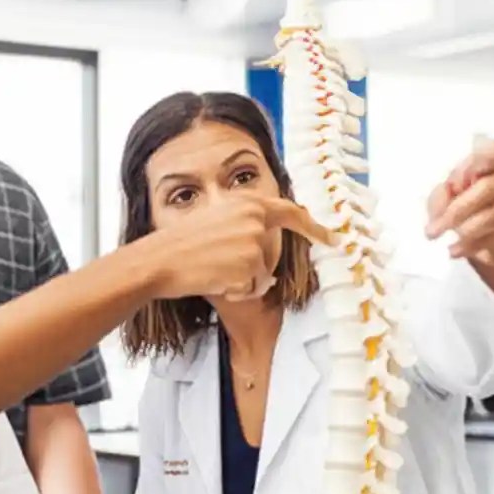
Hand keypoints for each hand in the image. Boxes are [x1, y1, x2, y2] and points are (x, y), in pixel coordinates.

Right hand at [144, 194, 331, 300]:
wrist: (159, 260)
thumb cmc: (179, 245)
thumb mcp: (215, 221)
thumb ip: (245, 226)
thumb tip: (269, 246)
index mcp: (247, 202)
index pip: (290, 212)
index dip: (314, 227)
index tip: (333, 238)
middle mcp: (256, 218)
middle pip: (273, 252)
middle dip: (256, 267)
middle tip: (219, 266)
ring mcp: (254, 241)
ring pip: (263, 273)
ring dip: (243, 281)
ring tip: (213, 271)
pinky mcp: (250, 264)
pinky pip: (254, 287)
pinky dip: (237, 291)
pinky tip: (214, 280)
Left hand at [425, 138, 493, 264]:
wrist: (481, 224)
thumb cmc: (459, 198)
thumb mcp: (443, 193)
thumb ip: (442, 191)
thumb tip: (449, 192)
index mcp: (493, 152)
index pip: (490, 151)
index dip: (474, 165)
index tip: (455, 182)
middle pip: (488, 188)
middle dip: (458, 212)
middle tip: (432, 231)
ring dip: (467, 233)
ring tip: (447, 246)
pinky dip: (478, 244)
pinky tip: (459, 250)